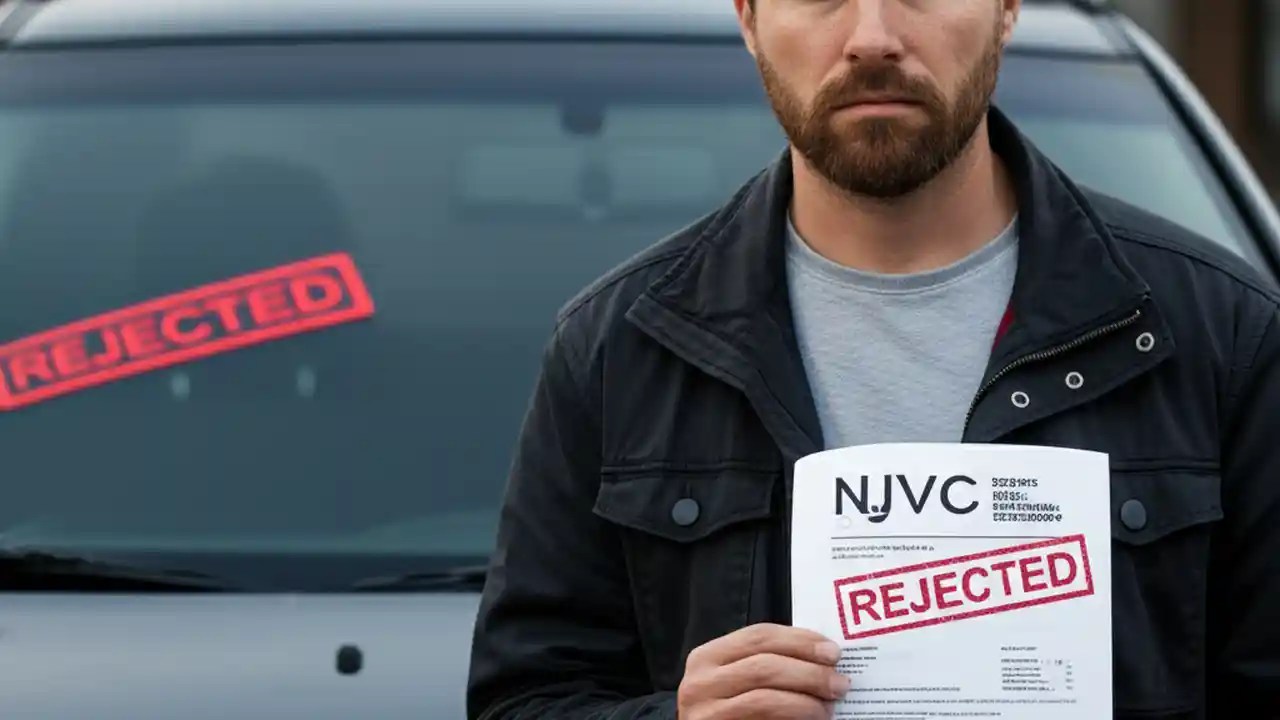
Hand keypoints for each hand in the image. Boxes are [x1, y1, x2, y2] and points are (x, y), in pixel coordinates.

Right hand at [676, 623, 850, 719]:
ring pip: (765, 698)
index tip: (832, 650)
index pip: (758, 636)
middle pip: (764, 665)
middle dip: (809, 672)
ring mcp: (706, 713)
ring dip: (806, 701)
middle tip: (840, 682)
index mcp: (706, 657)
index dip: (800, 640)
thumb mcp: (735, 678)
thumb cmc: (726, 709)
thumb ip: (765, 664)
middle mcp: (699, 683)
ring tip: (829, 705)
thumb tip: (820, 658)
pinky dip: (793, 718)